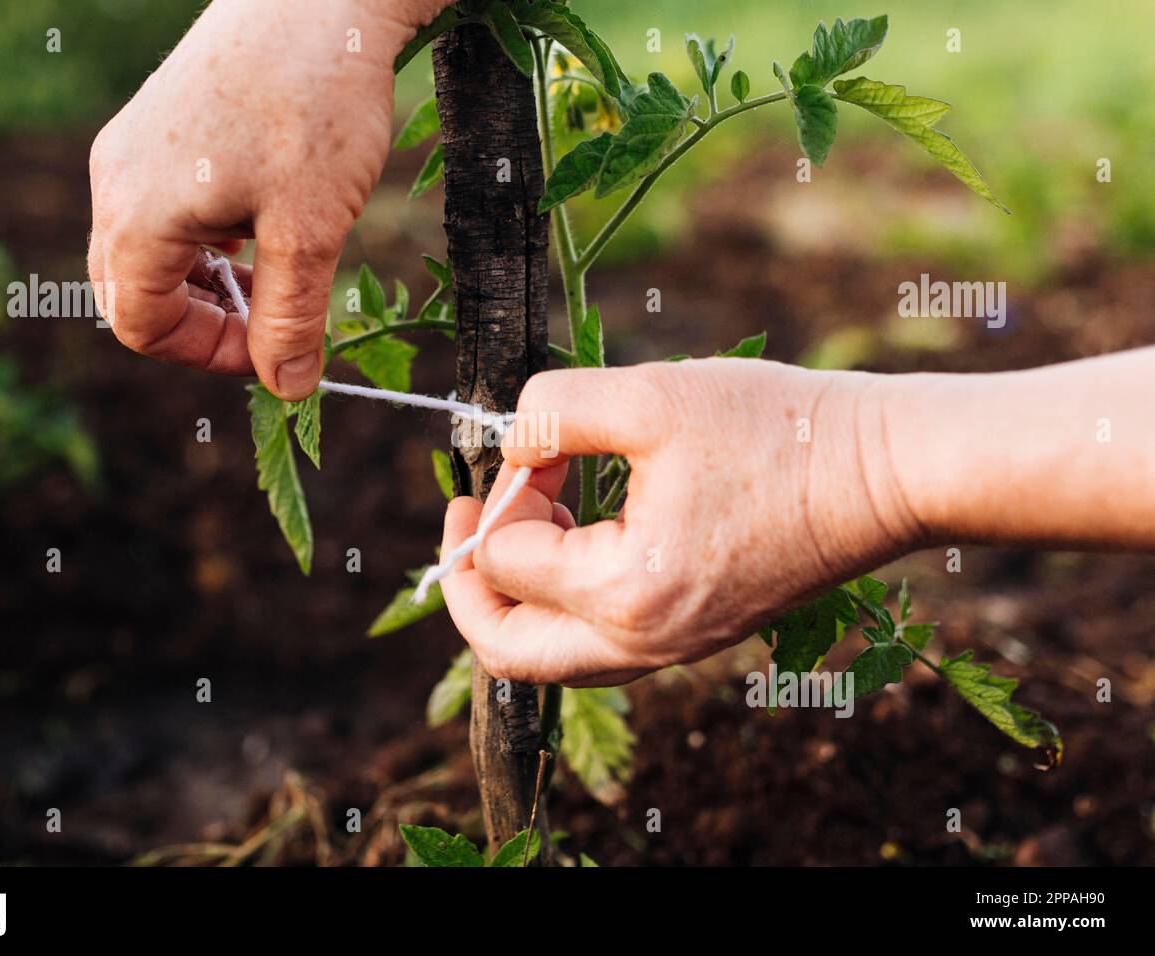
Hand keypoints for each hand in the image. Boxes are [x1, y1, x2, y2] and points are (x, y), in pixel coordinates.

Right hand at [87, 0, 449, 399]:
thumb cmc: (312, 106)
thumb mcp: (309, 231)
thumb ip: (291, 319)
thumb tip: (287, 386)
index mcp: (136, 216)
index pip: (142, 326)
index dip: (210, 354)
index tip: (275, 351)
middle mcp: (115, 183)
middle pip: (134, 293)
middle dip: (203, 323)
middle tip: (273, 322)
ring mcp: (132, 150)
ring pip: (150, 252)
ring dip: (207, 283)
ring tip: (276, 275)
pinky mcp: (160, 127)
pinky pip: (164, 209)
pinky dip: (207, 240)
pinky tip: (263, 226)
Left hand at [438, 359, 923, 685]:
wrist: (885, 472)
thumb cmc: (780, 431)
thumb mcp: (651, 394)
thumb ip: (552, 411)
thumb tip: (509, 445)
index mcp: (624, 593)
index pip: (505, 561)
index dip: (500, 492)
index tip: (537, 443)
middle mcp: (642, 643)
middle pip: (507, 652)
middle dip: (469, 582)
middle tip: (465, 519)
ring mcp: (671, 649)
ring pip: (550, 656)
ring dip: (519, 589)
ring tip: (537, 511)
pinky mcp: (693, 635)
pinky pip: (598, 641)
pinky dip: (565, 596)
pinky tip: (583, 529)